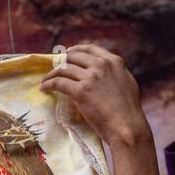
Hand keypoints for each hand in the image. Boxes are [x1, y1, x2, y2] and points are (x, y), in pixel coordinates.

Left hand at [39, 44, 153, 148]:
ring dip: (51, 75)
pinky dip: (49, 84)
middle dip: (62, 62)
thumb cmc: (129, 109)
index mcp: (113, 62)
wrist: (127, 126)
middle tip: (55, 69)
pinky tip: (45, 88)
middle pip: (73, 57)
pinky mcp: (80, 91)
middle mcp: (101, 66)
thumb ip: (115, 73)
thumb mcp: (127, 82)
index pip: (90, 48)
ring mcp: (90, 78)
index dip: (76, 50)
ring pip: (63, 69)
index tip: (68, 53)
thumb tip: (106, 69)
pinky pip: (58, 83)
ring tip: (46, 80)